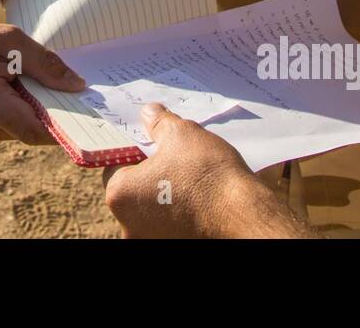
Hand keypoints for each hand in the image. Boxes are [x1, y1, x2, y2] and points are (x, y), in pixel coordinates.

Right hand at [0, 15, 83, 143]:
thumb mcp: (11, 38)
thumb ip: (44, 62)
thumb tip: (77, 86)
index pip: (31, 129)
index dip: (62, 131)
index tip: (89, 123)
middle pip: (34, 131)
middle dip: (60, 118)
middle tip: (89, 102)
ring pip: (28, 130)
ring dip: (47, 114)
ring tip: (63, 91)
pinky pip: (19, 126)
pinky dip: (34, 112)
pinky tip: (43, 94)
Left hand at [102, 104, 312, 237]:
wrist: (243, 216)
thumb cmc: (207, 174)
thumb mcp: (180, 134)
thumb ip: (159, 123)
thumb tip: (149, 114)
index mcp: (119, 195)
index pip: (115, 165)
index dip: (135, 151)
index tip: (153, 145)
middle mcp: (128, 225)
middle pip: (134, 190)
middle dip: (152, 174)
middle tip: (175, 158)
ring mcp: (150, 240)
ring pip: (153, 209)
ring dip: (166, 194)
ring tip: (191, 178)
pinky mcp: (174, 244)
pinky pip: (170, 223)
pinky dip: (180, 212)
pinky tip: (199, 198)